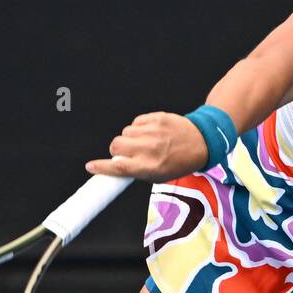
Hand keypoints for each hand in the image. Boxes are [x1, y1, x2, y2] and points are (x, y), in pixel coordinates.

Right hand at [85, 112, 208, 181]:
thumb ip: (136, 171)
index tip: (90, 166)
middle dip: (116, 151)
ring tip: (144, 143)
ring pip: (124, 133)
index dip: (101, 167)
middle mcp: (150, 149)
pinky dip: (138, 128)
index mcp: (151, 167)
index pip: (119, 167)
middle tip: (125, 153)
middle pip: (116, 146)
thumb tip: (112, 166)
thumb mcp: (159, 175)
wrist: (202, 141)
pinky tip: (150, 133)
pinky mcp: (156, 118)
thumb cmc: (178, 162)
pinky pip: (134, 123)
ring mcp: (153, 132)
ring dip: (129, 139)